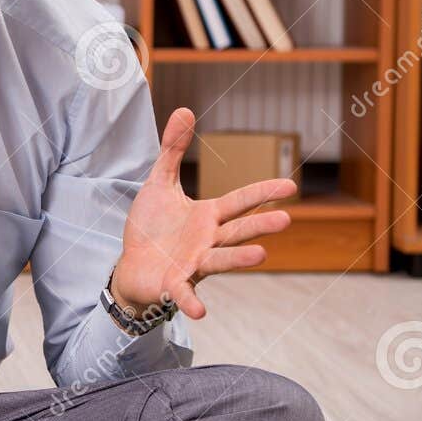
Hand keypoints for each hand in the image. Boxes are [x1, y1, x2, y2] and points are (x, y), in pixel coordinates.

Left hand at [111, 106, 295, 321]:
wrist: (130, 266)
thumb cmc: (151, 228)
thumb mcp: (159, 183)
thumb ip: (172, 150)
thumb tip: (184, 109)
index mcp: (208, 216)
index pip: (240, 201)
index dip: (263, 193)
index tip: (291, 185)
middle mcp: (208, 241)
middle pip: (238, 231)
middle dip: (259, 225)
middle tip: (286, 219)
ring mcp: (193, 264)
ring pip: (220, 260)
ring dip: (239, 260)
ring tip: (262, 256)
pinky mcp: (174, 284)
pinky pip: (185, 294)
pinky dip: (191, 302)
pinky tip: (201, 311)